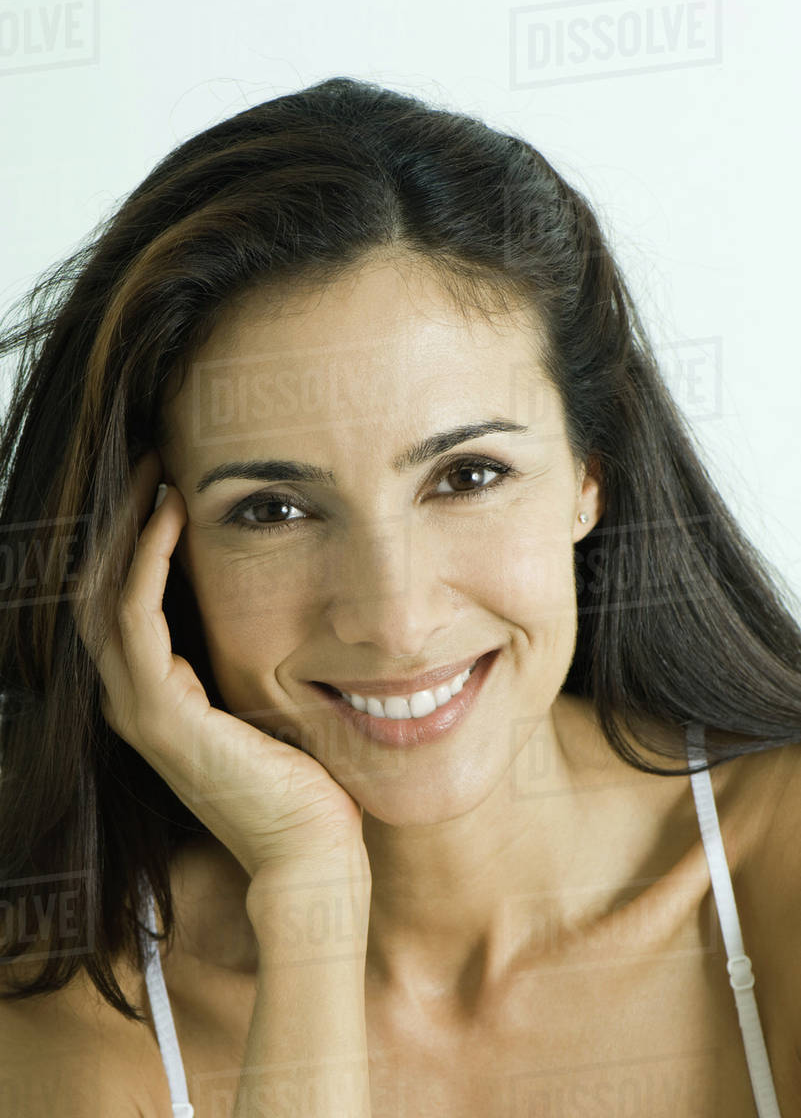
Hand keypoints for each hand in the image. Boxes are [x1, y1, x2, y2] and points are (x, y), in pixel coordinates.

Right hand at [72, 448, 368, 881]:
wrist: (311, 854)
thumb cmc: (307, 785)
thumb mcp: (274, 704)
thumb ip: (259, 660)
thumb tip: (288, 608)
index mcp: (160, 701)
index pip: (126, 605)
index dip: (136, 543)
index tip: (168, 486)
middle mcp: (136, 702)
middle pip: (101, 590)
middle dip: (121, 523)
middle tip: (147, 462)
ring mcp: (140, 709)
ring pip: (105, 594)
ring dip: (126, 527)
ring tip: (153, 472)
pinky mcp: (160, 713)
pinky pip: (134, 615)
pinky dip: (147, 558)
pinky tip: (170, 513)